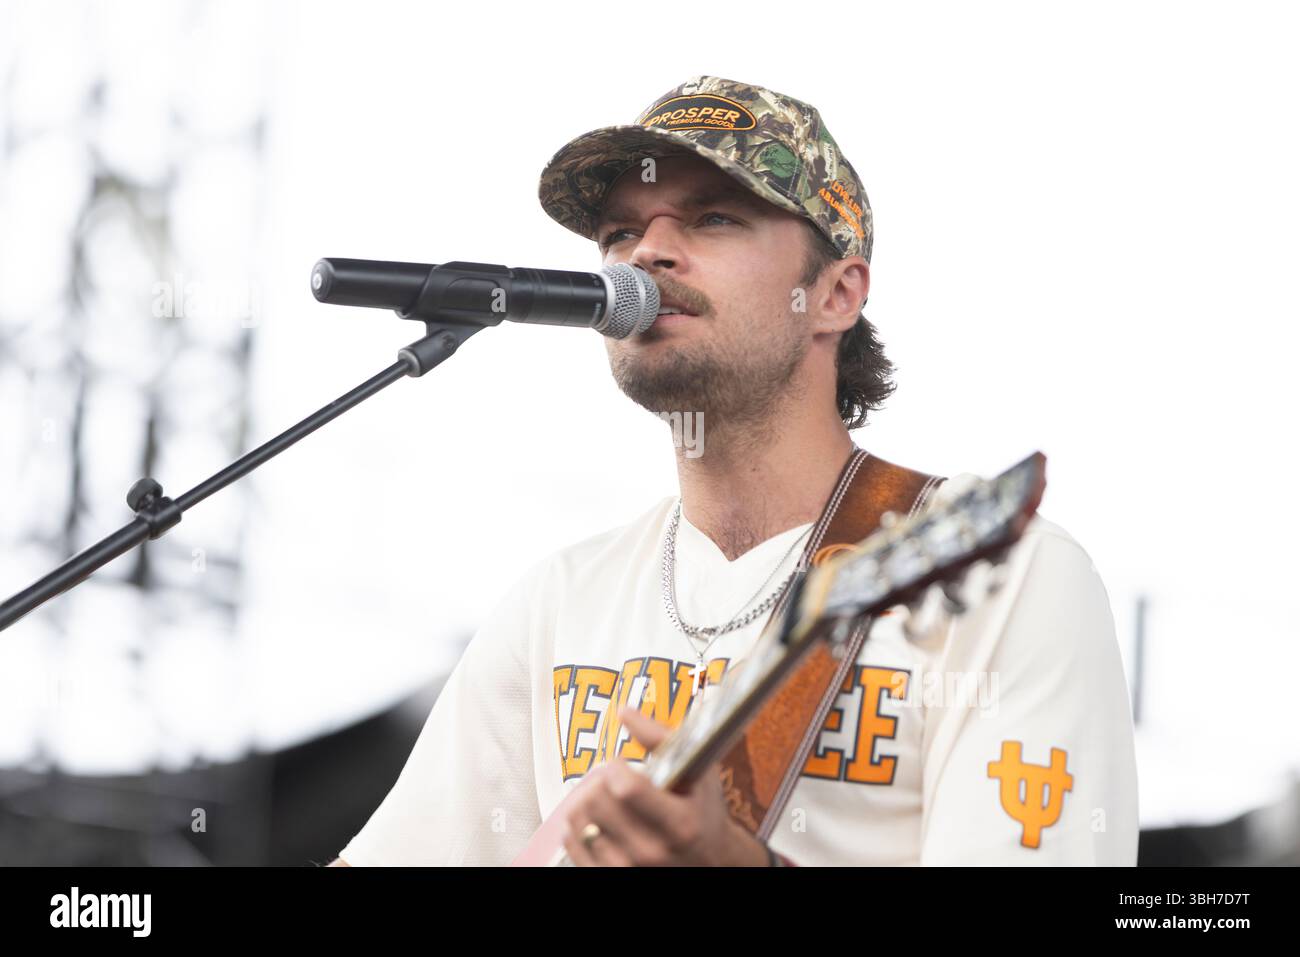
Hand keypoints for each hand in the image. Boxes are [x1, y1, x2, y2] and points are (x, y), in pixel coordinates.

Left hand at [561, 707, 770, 866]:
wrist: (710, 862)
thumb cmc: (702, 812)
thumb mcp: (698, 773)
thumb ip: (660, 738)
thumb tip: (624, 712)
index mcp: (680, 824)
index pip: (627, 790)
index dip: (615, 767)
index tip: (620, 763)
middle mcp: (654, 852)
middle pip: (597, 803)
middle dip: (599, 781)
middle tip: (610, 780)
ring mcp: (629, 870)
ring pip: (579, 822)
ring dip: (585, 801)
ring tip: (603, 798)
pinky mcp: (608, 878)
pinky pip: (571, 844)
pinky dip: (576, 825)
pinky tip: (594, 819)